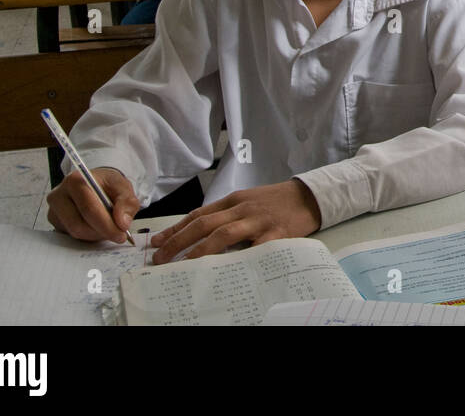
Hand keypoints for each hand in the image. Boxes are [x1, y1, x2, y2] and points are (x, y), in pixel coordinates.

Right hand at [47, 167, 139, 241]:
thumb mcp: (123, 187)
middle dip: (101, 232)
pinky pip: (71, 236)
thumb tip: (122, 223)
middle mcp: (59, 196)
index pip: (89, 208)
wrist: (95, 184)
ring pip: (75, 233)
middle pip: (78, 225)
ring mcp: (54, 211)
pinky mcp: (55, 223)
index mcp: (75, 181)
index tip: (121, 234)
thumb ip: (127, 203)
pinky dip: (88, 236)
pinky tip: (97, 227)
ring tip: (108, 227)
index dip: (106, 225)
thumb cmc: (107, 185)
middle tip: (119, 235)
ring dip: (95, 235)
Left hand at [149, 180, 321, 262]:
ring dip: (201, 250)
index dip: (175, 228)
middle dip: (179, 241)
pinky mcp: (276, 232)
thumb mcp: (247, 202)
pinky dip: (241, 257)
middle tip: (160, 257)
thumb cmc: (275, 202)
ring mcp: (258, 220)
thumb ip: (226, 214)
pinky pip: (256, 247)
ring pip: (224, 233)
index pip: (198, 214)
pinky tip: (229, 269)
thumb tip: (196, 233)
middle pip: (204, 223)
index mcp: (233, 200)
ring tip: (185, 264)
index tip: (156, 243)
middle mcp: (242, 208)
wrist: (308, 196)